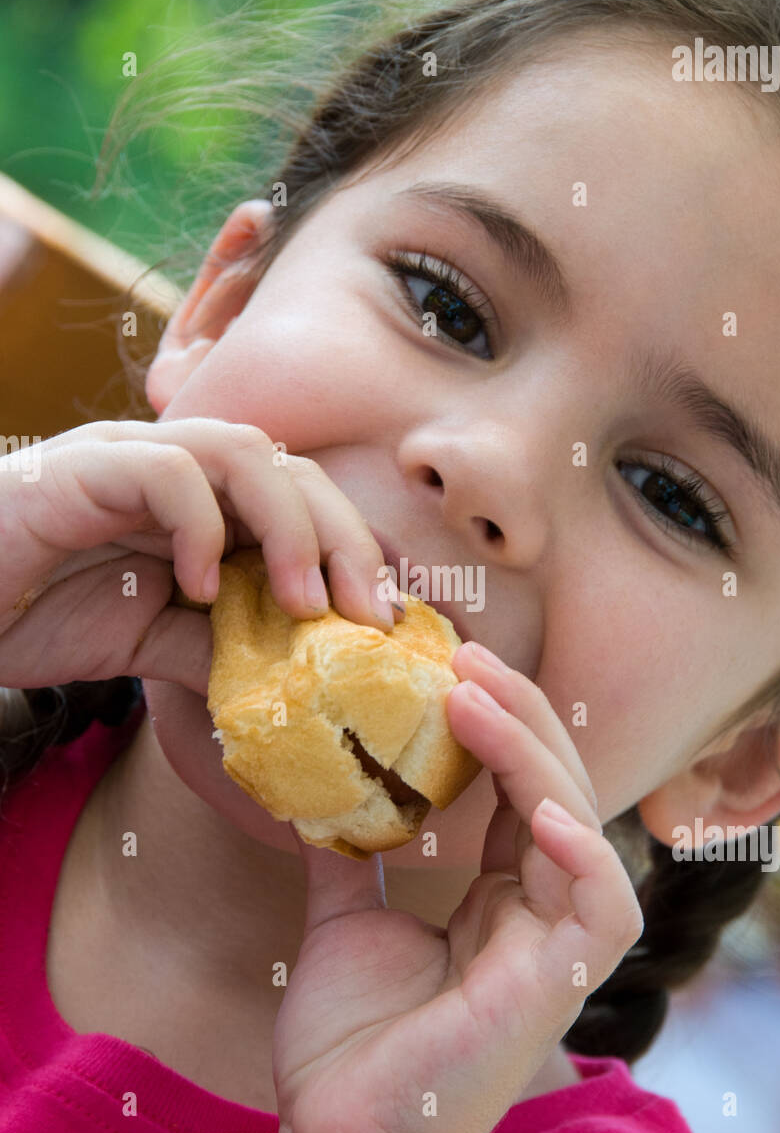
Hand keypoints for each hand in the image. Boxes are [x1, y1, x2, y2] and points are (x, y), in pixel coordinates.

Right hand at [0, 418, 397, 694]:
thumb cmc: (34, 610)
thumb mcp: (150, 644)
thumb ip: (220, 648)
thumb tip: (302, 680)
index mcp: (200, 503)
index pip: (301, 499)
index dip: (356, 549)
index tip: (391, 618)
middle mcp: (174, 469)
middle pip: (290, 468)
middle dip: (346, 538)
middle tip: (371, 613)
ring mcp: (128, 460)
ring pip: (241, 452)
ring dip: (289, 527)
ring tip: (303, 602)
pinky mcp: (80, 469)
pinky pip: (163, 469)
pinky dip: (199, 526)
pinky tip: (201, 587)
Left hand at [272, 642, 643, 1132]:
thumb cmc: (351, 1042)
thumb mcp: (343, 918)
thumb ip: (351, 849)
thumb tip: (318, 780)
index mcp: (500, 898)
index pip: (518, 789)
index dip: (494, 724)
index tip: (446, 663)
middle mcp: (537, 913)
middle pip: (554, 788)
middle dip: (517, 715)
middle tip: (462, 653)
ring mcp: (555, 949)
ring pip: (580, 826)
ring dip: (534, 756)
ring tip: (474, 695)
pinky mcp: (560, 988)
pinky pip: (602, 908)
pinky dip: (580, 852)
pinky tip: (535, 807)